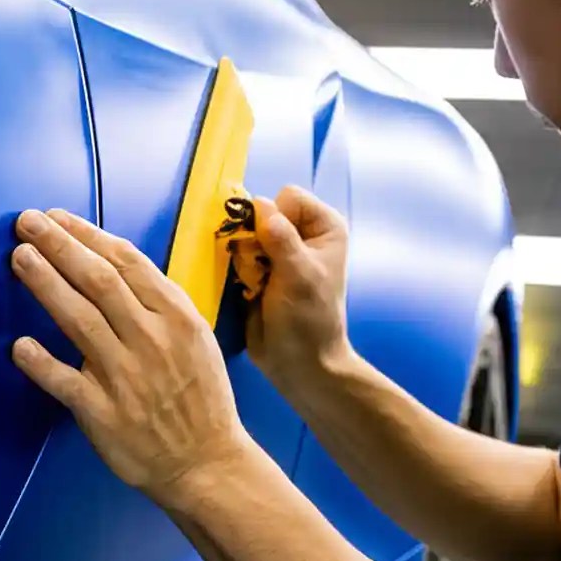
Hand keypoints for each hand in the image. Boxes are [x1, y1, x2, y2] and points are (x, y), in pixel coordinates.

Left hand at [10, 208, 251, 503]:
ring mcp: (126, 376)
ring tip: (19, 258)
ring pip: (79, 318)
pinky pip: (65, 382)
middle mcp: (151, 339)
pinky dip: (41, 363)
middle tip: (27, 223)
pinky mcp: (104, 413)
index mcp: (176, 315)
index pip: (126, 261)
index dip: (86, 234)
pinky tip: (18, 346)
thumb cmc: (198, 396)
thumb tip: (109, 263)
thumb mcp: (194, 336)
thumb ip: (156, 302)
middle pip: (98, 280)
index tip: (56, 218)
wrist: (207, 464)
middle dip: (59, 245)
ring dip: (45, 283)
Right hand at [231, 186, 352, 379]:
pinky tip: (247, 288)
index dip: (276, 218)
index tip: (276, 250)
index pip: (288, 197)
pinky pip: (236, 254)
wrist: (298, 363)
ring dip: (242, 255)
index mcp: (323, 226)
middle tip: (261, 269)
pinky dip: (236, 268)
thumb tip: (259, 205)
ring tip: (255, 282)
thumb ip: (280, 237)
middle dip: (254, 238)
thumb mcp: (299, 275)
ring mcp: (279, 251)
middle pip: (262, 213)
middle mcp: (302, 233)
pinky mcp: (259, 269)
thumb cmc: (308, 319)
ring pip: (244, 233)